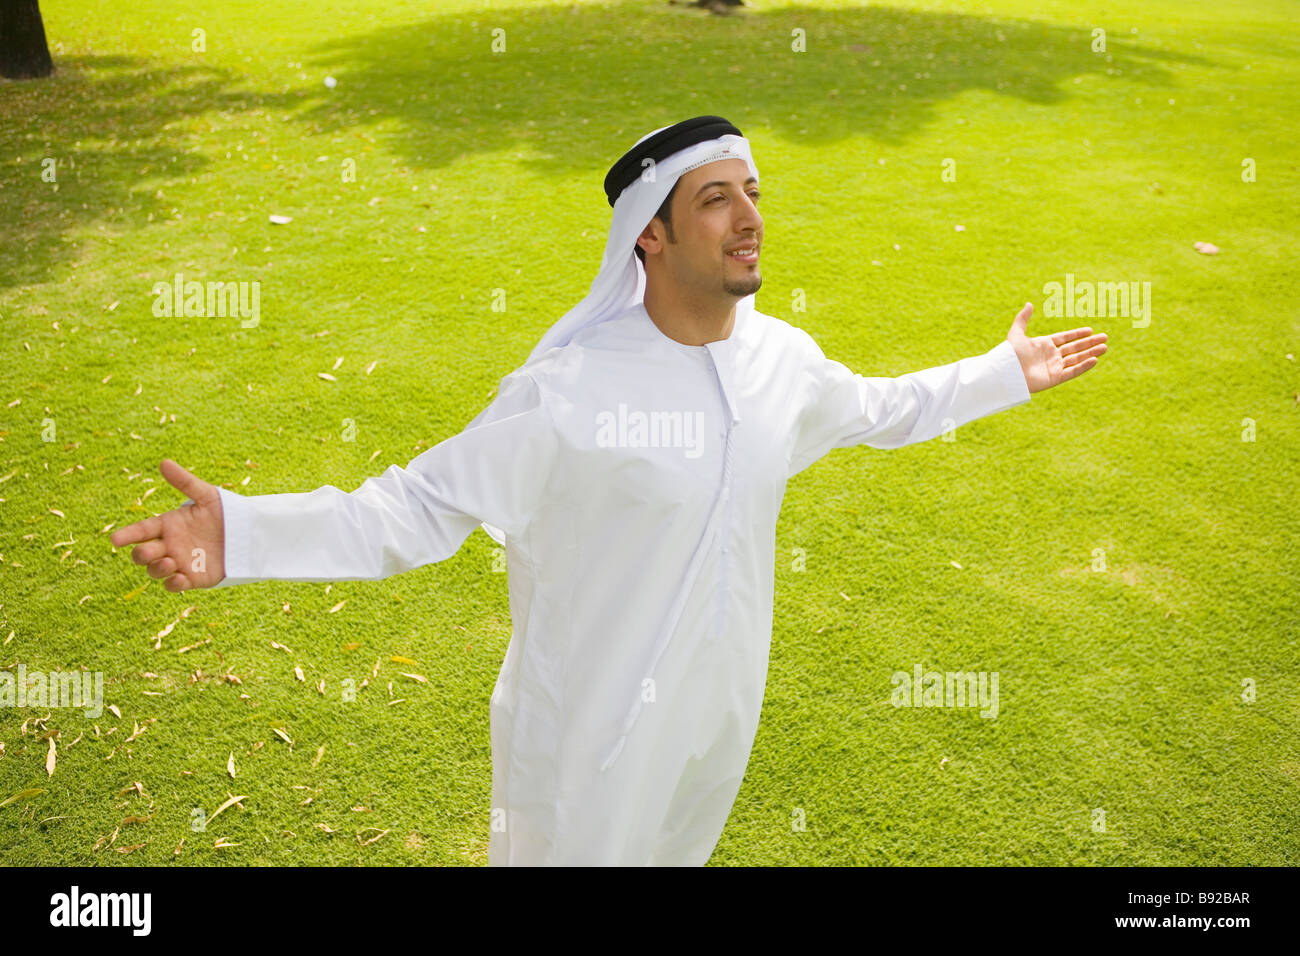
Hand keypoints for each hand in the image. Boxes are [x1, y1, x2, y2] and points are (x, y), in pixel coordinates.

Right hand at [109, 459, 225, 590]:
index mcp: (168, 524)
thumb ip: (185, 482)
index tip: (114, 540)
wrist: (249, 534)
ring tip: (170, 562)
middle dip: (141, 554)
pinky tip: (179, 578)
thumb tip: (164, 462)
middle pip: (142, 553)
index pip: (141, 530)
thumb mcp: (207, 496)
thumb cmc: (226, 512)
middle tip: (152, 551)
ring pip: (155, 570)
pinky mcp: (193, 578)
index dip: (127, 535)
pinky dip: (173, 584)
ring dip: (157, 569)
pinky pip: (175, 585)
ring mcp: (179, 562)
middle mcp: (169, 545)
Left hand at [1006, 302, 1107, 393]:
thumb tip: (1029, 304)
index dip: (1077, 334)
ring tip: (1105, 347)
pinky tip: (1095, 359)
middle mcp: (1051, 356)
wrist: (1007, 373)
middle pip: (1075, 348)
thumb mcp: (1016, 333)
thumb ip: (1023, 319)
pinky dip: (1083, 366)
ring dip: (1091, 353)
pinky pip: (1072, 371)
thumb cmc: (1010, 354)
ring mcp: (1054, 367)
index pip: (1065, 338)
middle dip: (1090, 343)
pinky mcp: (1055, 378)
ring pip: (1077, 359)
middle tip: (1105, 337)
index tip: (1090, 330)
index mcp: (1043, 345)